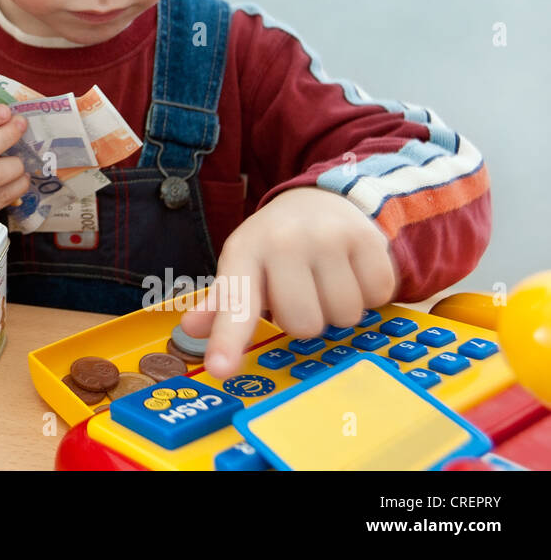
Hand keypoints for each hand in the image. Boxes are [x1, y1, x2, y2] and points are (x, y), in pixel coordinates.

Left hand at [179, 186, 398, 379]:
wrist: (320, 200)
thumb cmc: (276, 246)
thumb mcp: (245, 266)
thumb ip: (223, 302)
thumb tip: (191, 328)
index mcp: (244, 252)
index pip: (236, 304)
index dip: (228, 340)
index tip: (220, 369)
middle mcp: (283, 241)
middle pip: (303, 325)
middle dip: (306, 320)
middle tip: (302, 294)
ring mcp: (327, 237)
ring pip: (343, 315)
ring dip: (338, 309)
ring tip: (326, 281)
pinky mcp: (367, 238)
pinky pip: (378, 296)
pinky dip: (369, 294)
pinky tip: (352, 271)